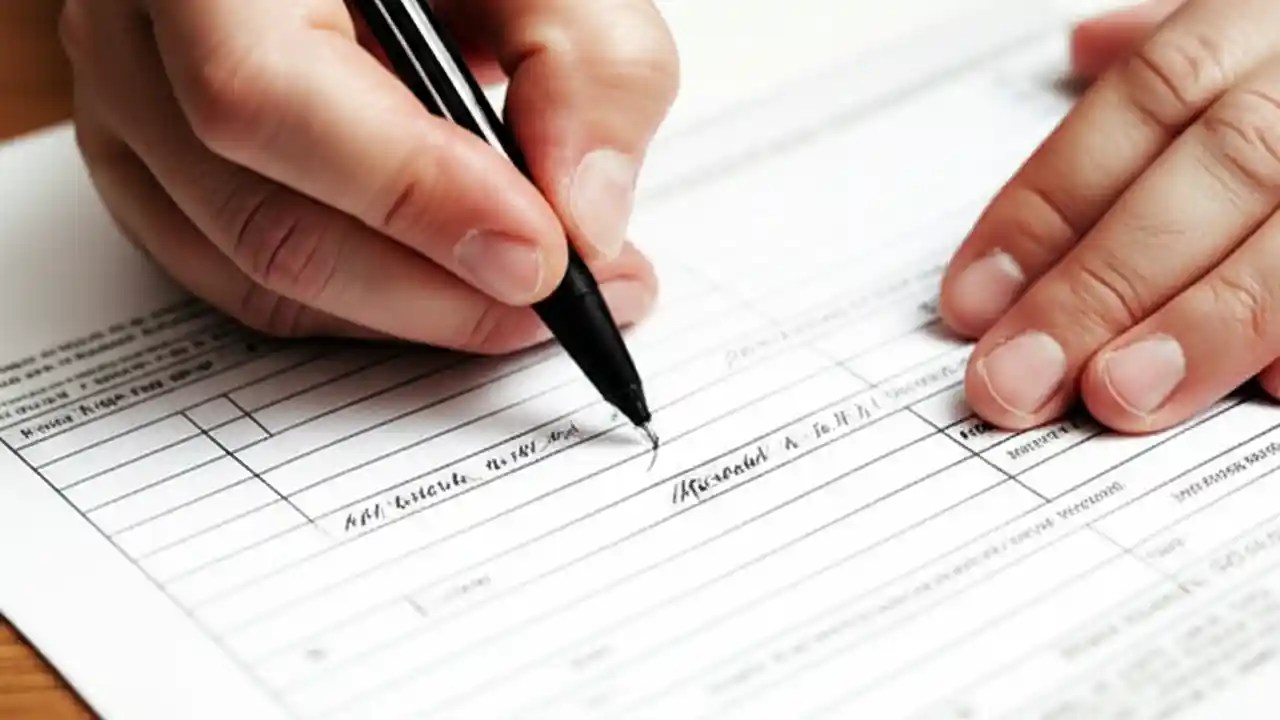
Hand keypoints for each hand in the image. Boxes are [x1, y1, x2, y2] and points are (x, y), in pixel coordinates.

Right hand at [59, 0, 676, 351]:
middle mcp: (131, 34)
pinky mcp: (152, 169)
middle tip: (567, 298)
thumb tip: (587, 223)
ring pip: (253, 273)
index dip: (410, 194)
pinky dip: (362, 303)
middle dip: (435, 289)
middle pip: (262, 216)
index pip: (264, 92)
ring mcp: (125, 110)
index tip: (539, 256)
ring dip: (409, 312)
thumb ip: (583, 59)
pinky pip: (245, 279)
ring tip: (528, 296)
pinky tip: (449, 284)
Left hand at [939, 0, 1279, 433]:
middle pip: (1214, 167)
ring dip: (1213, 317)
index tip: (971, 302)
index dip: (1047, 202)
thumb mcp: (1274, 9)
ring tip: (1122, 395)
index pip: (1142, 103)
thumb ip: (1190, 44)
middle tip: (1015, 382)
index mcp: (1278, 12)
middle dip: (1104, 278)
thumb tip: (1087, 45)